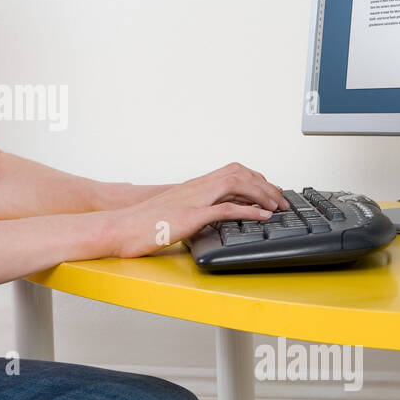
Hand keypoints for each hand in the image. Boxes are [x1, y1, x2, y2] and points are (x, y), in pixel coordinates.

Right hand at [106, 162, 286, 258]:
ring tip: (278, 206)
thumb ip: (190, 212)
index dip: (256, 180)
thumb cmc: (138, 224)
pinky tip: (263, 217)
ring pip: (237, 183)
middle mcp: (196, 187)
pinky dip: (249, 210)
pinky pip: (225, 208)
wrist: (117, 227)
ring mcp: (193, 199)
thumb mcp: (171, 214)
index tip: (270, 193)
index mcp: (192, 186)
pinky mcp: (190, 215)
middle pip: (240, 173)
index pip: (232, 172)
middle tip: (282, 200)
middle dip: (266, 185)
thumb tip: (206, 221)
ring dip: (262, 193)